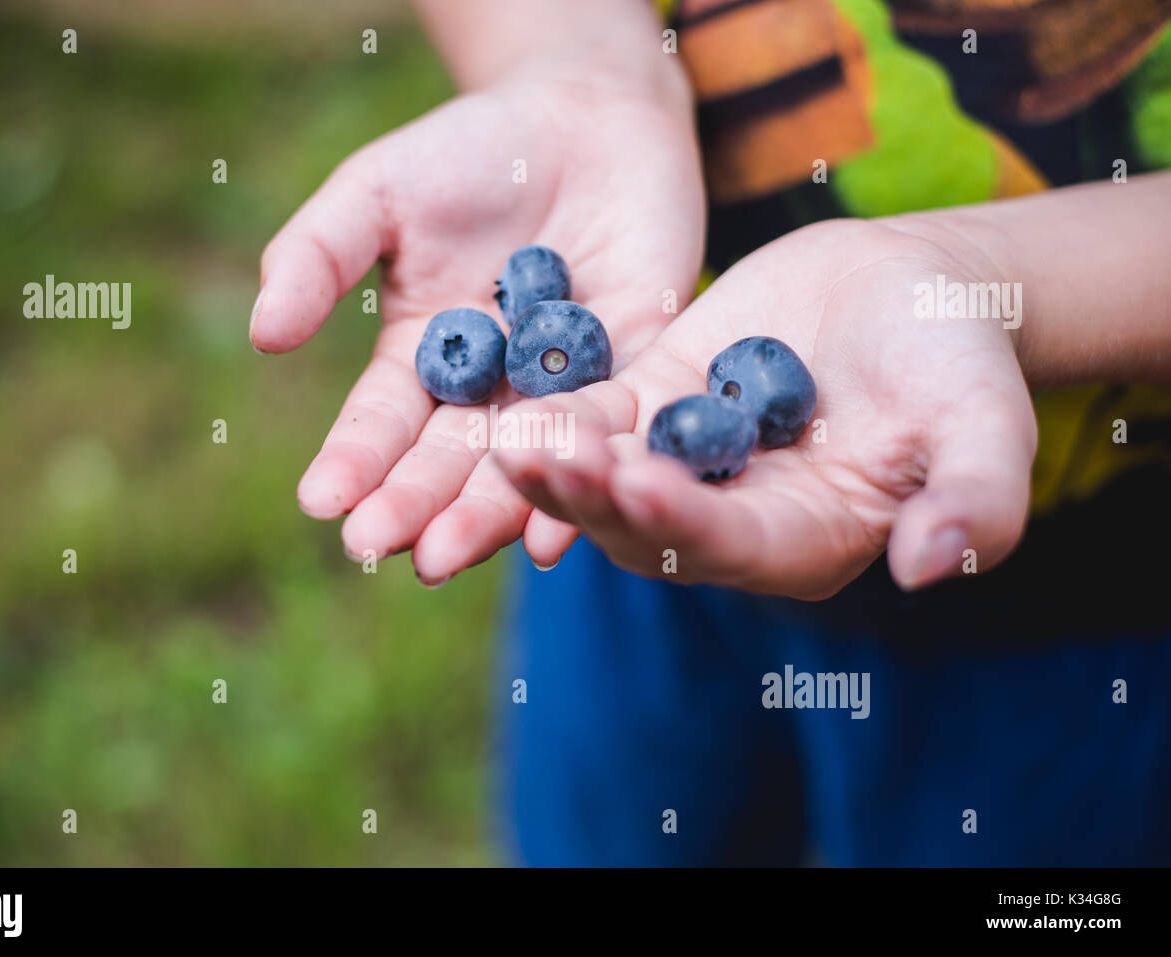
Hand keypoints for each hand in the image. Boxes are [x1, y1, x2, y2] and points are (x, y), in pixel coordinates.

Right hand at [254, 65, 704, 582]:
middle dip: (412, 505)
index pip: (380, 424)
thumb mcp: (378, 193)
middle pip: (448, 462)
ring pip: (525, 464)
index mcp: (422, 361)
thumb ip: (318, 257)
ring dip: (486, 514)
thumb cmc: (469, 149)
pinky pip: (609, 434)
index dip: (351, 462)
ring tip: (448, 556)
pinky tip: (559, 528)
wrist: (587, 113)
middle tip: (377, 547)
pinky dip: (585, 476)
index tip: (319, 503)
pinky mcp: (635, 374)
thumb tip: (262, 335)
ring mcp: (559, 391)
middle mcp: (488, 394)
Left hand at [494, 218, 1038, 598]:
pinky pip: (600, 420)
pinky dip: (562, 414)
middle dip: (593, 500)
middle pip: (647, 529)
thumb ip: (977, 501)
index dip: (684, 520)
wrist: (913, 291)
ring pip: (607, 481)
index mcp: (806, 541)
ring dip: (557, 468)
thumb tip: (936, 566)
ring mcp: (686, 463)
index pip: (734, 545)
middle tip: (541, 463)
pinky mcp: (656, 405)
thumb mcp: (989, 428)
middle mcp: (732, 519)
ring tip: (511, 440)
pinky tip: (517, 400)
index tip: (638, 485)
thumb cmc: (961, 363)